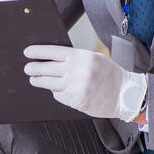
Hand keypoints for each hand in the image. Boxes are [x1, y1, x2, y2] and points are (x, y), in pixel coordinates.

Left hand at [23, 45, 147, 121]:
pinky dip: (56, 93)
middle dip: (34, 68)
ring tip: (35, 79)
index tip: (27, 52)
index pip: (54, 52)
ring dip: (39, 81)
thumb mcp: (94, 59)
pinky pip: (58, 95)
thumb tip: (52, 60)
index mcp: (82, 57)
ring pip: (49, 84)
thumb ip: (75, 59)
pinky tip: (58, 90)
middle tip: (27, 68)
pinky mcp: (76, 101)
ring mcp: (76, 87)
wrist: (126, 94)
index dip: (38, 52)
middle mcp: (77, 71)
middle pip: (47, 69)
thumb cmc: (110, 75)